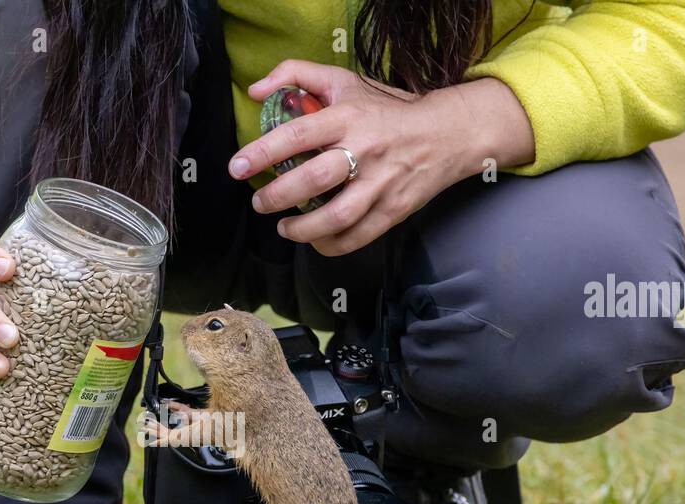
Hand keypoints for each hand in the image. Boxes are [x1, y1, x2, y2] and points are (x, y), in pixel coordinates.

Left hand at [231, 61, 534, 256]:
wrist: (446, 133)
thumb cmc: (386, 109)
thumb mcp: (345, 82)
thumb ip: (297, 76)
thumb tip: (255, 91)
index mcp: (348, 117)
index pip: (298, 135)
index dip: (263, 153)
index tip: (238, 168)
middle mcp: (364, 150)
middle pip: (313, 180)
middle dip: (278, 196)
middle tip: (259, 203)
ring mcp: (381, 183)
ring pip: (337, 216)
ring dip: (303, 230)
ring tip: (284, 228)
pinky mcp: (394, 209)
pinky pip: (358, 236)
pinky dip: (332, 245)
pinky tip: (315, 241)